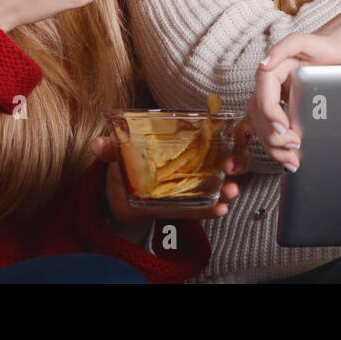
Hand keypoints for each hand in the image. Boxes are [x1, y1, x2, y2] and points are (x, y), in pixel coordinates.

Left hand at [91, 122, 252, 242]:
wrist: (122, 198)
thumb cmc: (130, 166)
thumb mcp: (123, 154)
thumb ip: (113, 148)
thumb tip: (98, 143)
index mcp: (191, 140)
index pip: (223, 130)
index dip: (238, 129)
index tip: (242, 131)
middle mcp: (203, 159)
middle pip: (233, 155)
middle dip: (238, 159)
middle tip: (229, 165)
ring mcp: (201, 183)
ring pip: (227, 181)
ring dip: (231, 186)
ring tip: (229, 191)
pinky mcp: (193, 206)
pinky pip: (210, 207)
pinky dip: (215, 209)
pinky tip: (220, 210)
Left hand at [251, 0, 340, 166]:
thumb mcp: (323, 111)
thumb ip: (306, 129)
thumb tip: (293, 164)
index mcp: (280, 90)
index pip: (260, 118)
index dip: (269, 142)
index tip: (287, 161)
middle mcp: (280, 73)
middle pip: (257, 104)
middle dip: (270, 134)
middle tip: (291, 150)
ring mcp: (291, 57)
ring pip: (264, 81)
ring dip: (269, 109)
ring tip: (286, 132)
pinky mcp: (306, 41)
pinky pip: (287, 46)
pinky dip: (274, 55)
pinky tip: (267, 66)